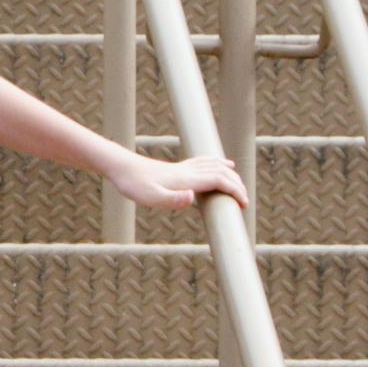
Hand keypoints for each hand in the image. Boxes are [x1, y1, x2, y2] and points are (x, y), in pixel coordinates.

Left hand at [110, 151, 249, 215]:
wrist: (122, 167)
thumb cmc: (135, 185)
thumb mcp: (151, 198)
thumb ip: (173, 200)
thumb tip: (192, 198)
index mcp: (187, 179)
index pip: (220, 181)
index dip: (235, 191)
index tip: (244, 204)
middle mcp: (189, 171)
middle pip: (222, 173)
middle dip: (237, 186)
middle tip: (245, 202)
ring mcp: (184, 167)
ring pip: (215, 166)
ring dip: (230, 175)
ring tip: (239, 185)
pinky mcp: (178, 168)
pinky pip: (205, 162)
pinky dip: (218, 164)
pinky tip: (221, 165)